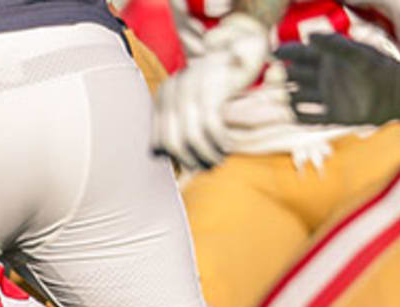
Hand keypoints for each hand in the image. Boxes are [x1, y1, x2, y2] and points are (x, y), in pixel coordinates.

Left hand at [153, 13, 269, 169]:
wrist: (242, 47)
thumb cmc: (218, 82)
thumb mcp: (191, 100)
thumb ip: (179, 123)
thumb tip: (172, 161)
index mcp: (163, 96)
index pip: (157, 142)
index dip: (175, 159)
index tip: (193, 163)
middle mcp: (171, 92)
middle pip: (172, 143)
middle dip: (190, 161)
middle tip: (207, 167)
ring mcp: (190, 89)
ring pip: (191, 139)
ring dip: (206, 155)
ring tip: (218, 160)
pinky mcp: (211, 90)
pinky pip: (211, 127)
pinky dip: (219, 142)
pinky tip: (227, 147)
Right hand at [276, 34, 399, 125]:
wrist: (396, 94)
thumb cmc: (379, 68)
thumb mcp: (358, 52)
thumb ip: (334, 44)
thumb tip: (308, 36)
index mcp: (326, 60)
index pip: (298, 54)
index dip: (284, 52)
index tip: (273, 53)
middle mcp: (322, 78)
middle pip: (293, 76)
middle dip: (285, 75)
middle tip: (285, 74)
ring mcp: (326, 97)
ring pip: (297, 97)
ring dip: (290, 97)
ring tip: (293, 96)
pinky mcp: (332, 116)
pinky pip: (309, 119)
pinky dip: (300, 118)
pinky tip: (296, 115)